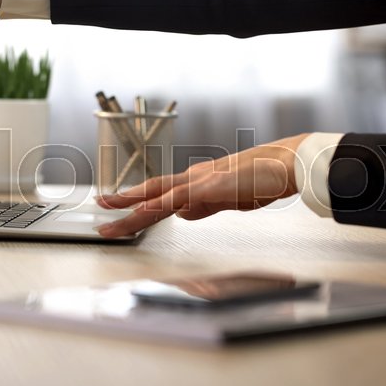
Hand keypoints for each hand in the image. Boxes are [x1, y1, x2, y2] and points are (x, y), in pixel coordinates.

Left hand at [95, 134, 309, 236]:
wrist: (284, 164)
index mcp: (197, 181)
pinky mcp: (209, 187)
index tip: (120, 206)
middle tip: (101, 206)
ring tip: (110, 221)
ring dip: (132, 210)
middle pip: (151, 190)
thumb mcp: (228, 198)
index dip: (138, 198)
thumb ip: (204, 206)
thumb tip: (183, 214)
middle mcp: (193, 178)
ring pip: (157, 197)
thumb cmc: (263, 179)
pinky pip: (177, 199)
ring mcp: (200, 181)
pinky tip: (143, 213)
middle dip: (124, 201)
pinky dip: (157, 207)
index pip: (161, 191)